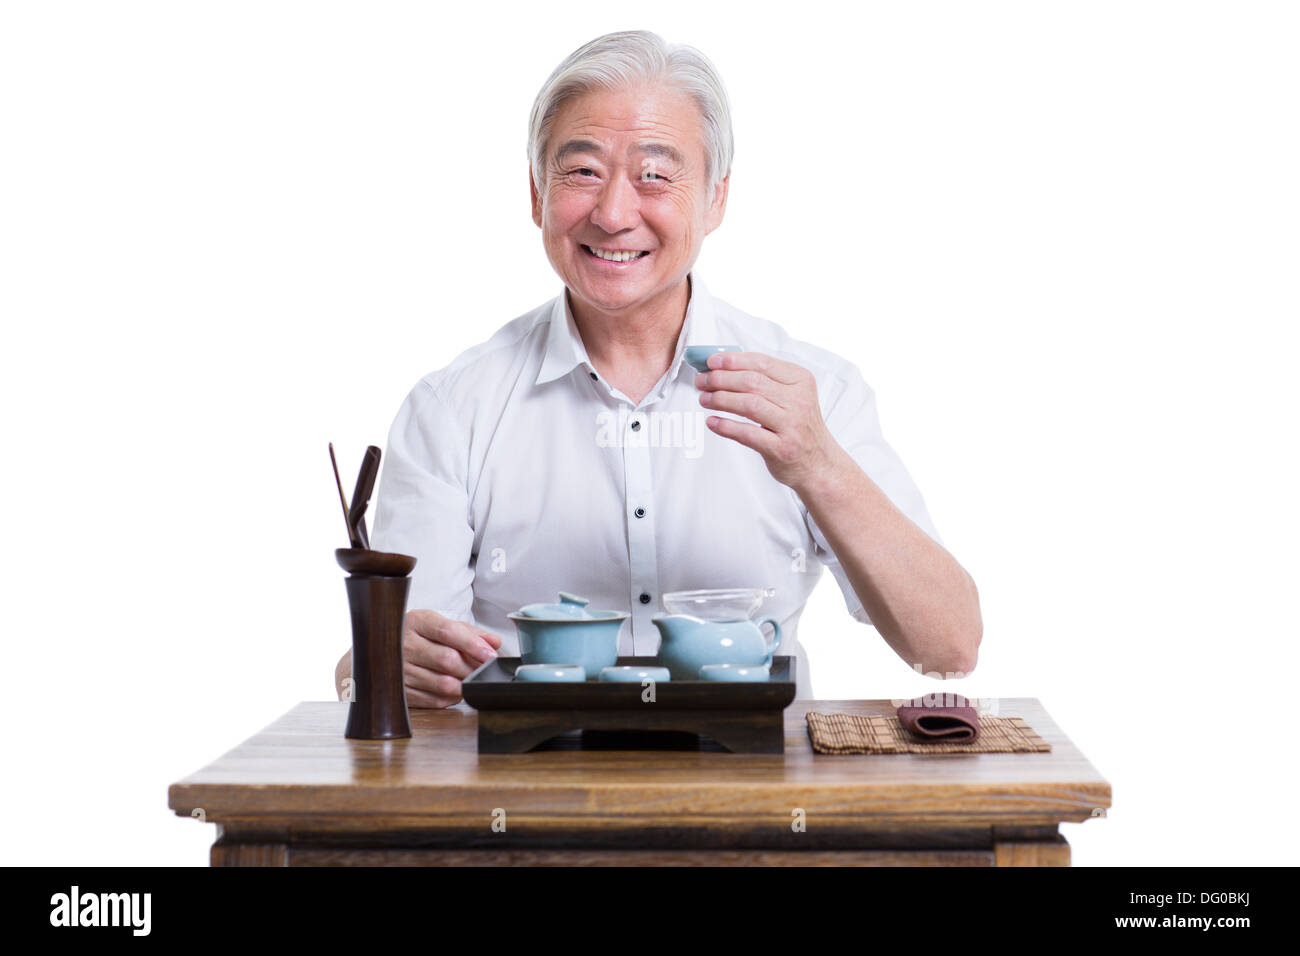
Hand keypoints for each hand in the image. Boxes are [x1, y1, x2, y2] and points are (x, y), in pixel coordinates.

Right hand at [401, 609, 501, 707]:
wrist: (385, 646)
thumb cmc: (421, 635)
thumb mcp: (443, 625)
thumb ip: (470, 633)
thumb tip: (494, 642)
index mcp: (417, 621)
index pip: (448, 631)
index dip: (473, 645)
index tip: (490, 655)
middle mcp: (404, 644)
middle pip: (447, 659)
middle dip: (472, 667)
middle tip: (484, 670)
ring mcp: (400, 669)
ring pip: (442, 683)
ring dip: (464, 684)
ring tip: (470, 679)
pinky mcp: (401, 691)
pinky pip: (434, 700)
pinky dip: (451, 698)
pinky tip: (455, 690)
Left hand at [695, 351, 846, 491]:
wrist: (819, 463)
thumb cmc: (798, 426)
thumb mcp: (792, 396)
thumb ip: (766, 380)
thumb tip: (724, 368)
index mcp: (800, 381)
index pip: (762, 363)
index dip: (733, 361)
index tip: (711, 362)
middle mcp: (799, 401)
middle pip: (752, 382)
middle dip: (721, 379)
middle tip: (702, 381)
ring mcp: (791, 425)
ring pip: (749, 404)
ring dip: (720, 400)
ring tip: (704, 399)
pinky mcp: (781, 448)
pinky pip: (748, 433)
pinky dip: (726, 426)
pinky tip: (712, 422)